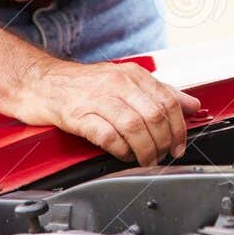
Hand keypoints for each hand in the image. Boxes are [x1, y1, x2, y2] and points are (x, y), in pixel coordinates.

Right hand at [15, 59, 201, 165]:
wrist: (42, 83)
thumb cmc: (84, 85)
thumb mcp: (125, 81)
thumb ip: (160, 93)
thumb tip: (192, 105)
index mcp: (132, 75)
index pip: (167, 100)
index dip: (178, 127)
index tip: (179, 144)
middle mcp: (117, 84)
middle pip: (154, 115)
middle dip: (164, 141)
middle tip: (163, 155)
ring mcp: (97, 99)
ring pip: (134, 126)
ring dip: (145, 149)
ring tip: (147, 159)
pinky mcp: (78, 115)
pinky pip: (107, 135)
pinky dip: (120, 150)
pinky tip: (123, 154)